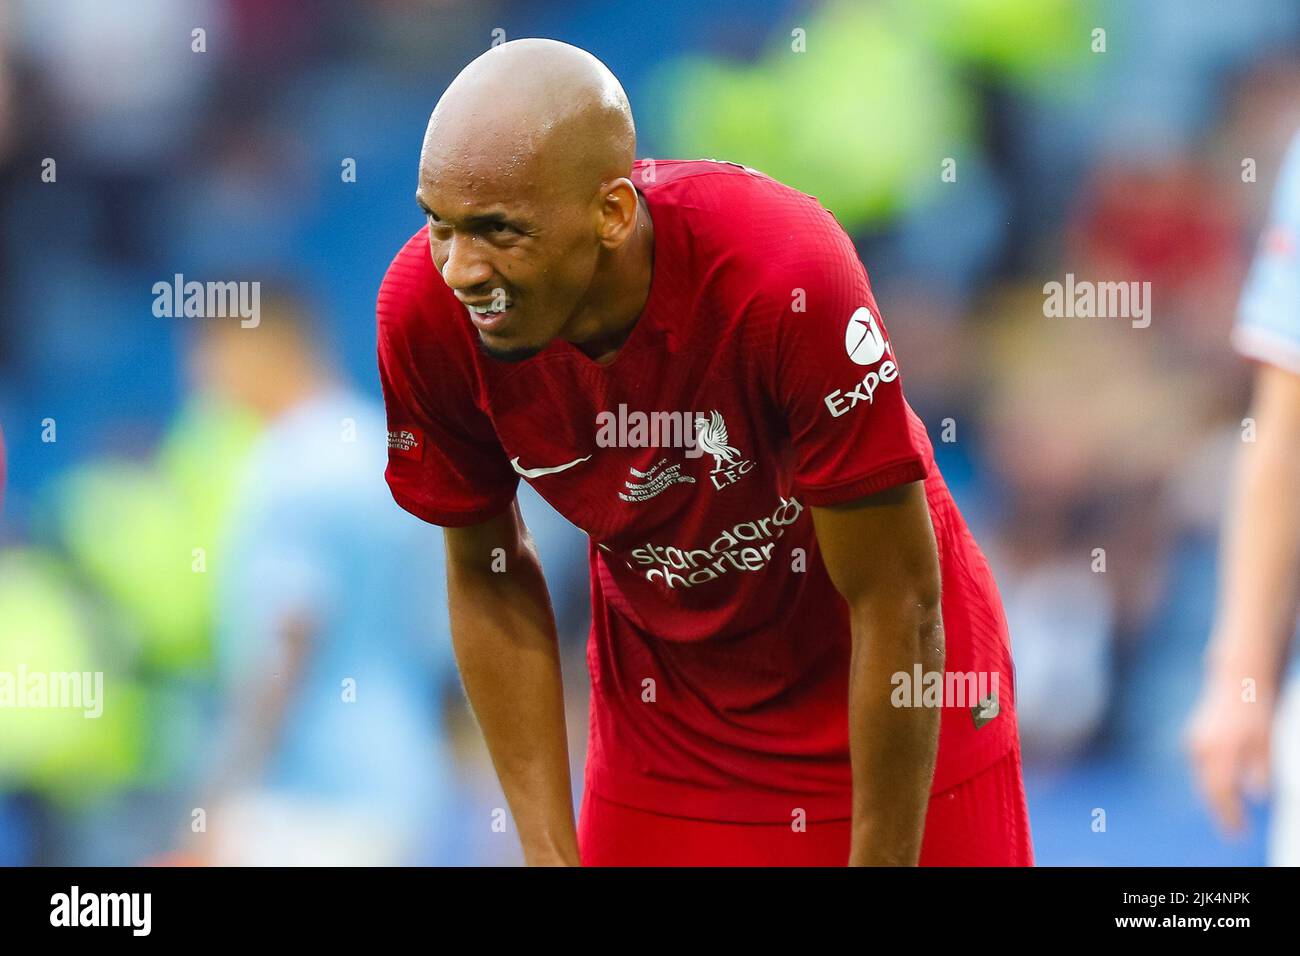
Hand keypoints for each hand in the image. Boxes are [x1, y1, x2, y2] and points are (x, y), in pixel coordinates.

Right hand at [1185, 672, 1274, 834]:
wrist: (1237, 681)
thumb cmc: (1256, 711)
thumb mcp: (1266, 741)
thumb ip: (1261, 769)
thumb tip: (1256, 797)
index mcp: (1218, 750)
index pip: (1222, 792)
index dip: (1230, 815)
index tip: (1239, 832)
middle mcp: (1201, 748)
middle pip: (1208, 790)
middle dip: (1220, 812)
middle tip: (1234, 831)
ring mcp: (1194, 743)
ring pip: (1202, 780)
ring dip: (1214, 799)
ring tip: (1228, 815)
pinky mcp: (1193, 739)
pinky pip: (1200, 769)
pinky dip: (1209, 782)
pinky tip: (1219, 789)